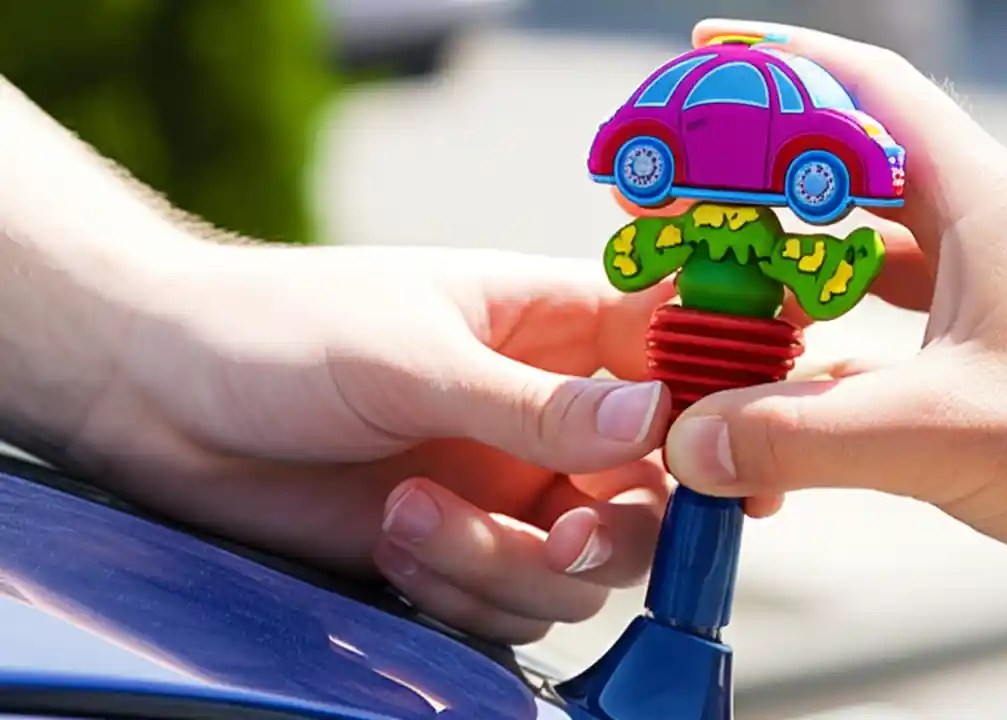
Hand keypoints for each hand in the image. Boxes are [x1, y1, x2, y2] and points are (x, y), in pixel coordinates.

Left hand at [67, 243, 677, 643]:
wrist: (161, 397)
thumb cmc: (282, 331)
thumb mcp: (413, 354)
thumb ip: (536, 402)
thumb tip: (658, 418)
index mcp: (551, 325)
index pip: (674, 351)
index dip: (716, 400)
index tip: (729, 452)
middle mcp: (546, 411)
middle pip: (650, 491)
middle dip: (611, 527)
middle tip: (556, 529)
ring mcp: (506, 484)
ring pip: (581, 564)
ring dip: (504, 559)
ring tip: (410, 514)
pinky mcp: (459, 546)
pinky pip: (511, 603)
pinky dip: (460, 588)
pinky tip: (392, 538)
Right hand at [666, 20, 1006, 635]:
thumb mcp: (941, 433)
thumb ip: (800, 435)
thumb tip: (690, 441)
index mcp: (988, 203)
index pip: (870, 89)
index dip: (781, 62)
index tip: (703, 58)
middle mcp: (992, 234)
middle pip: (852, 172)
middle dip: (761, 179)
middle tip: (683, 197)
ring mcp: (998, 295)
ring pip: (869, 256)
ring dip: (794, 270)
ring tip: (721, 287)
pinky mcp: (998, 356)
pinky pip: (891, 331)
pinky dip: (830, 349)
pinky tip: (786, 386)